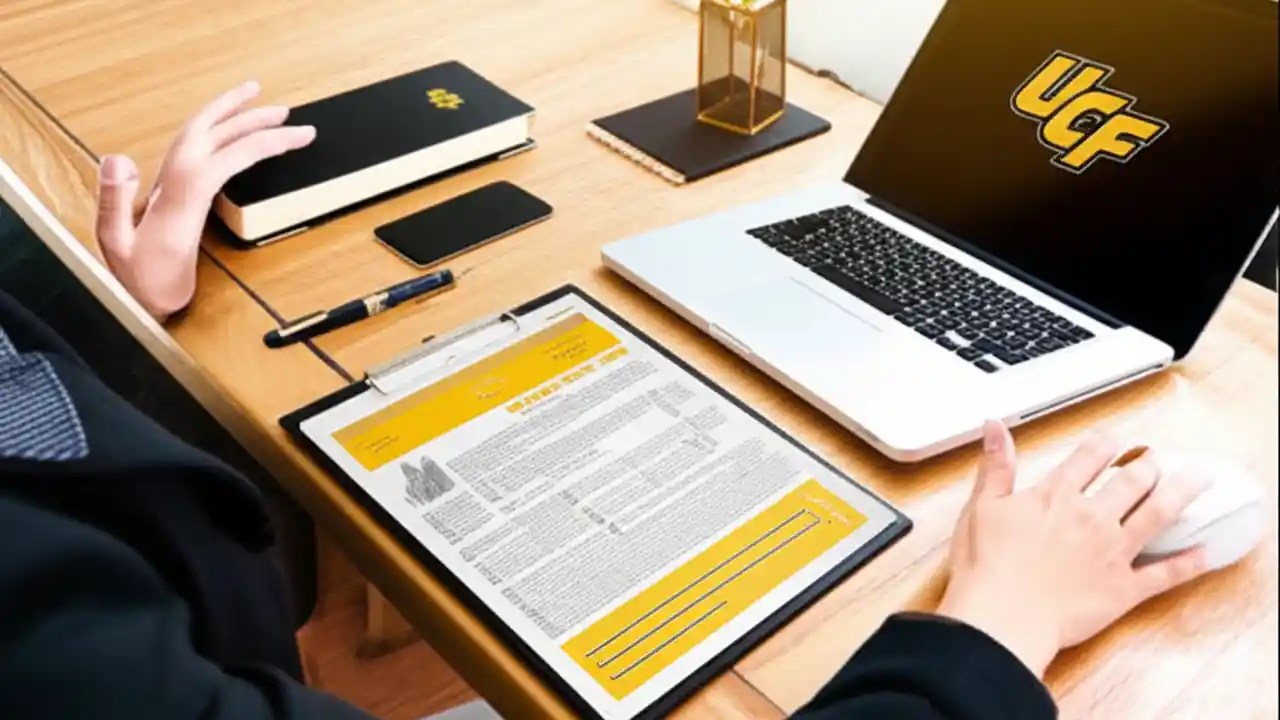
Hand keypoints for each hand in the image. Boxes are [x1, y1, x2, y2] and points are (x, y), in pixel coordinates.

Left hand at [95, 81, 315, 318]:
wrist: (130, 303)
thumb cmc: (135, 285)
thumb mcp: (118, 247)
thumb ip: (114, 202)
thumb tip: (116, 159)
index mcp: (169, 194)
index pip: (221, 154)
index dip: (258, 139)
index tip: (294, 133)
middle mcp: (169, 182)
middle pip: (210, 134)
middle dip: (245, 114)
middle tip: (283, 109)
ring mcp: (172, 187)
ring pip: (206, 141)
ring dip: (235, 121)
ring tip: (265, 113)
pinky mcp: (176, 197)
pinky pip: (204, 158)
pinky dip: (225, 142)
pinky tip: (236, 145)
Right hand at [936, 421, 1211, 678]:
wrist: (1003, 617)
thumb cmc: (987, 566)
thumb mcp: (982, 506)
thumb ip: (996, 465)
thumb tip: (995, 427)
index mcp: (1057, 496)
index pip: (1090, 456)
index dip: (1106, 443)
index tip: (1115, 439)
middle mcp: (1091, 517)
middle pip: (1132, 479)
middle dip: (1149, 465)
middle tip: (1157, 459)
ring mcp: (1113, 551)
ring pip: (1159, 513)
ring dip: (1182, 492)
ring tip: (1199, 479)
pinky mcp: (1124, 587)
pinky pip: (1165, 573)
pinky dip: (1189, 563)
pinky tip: (1204, 552)